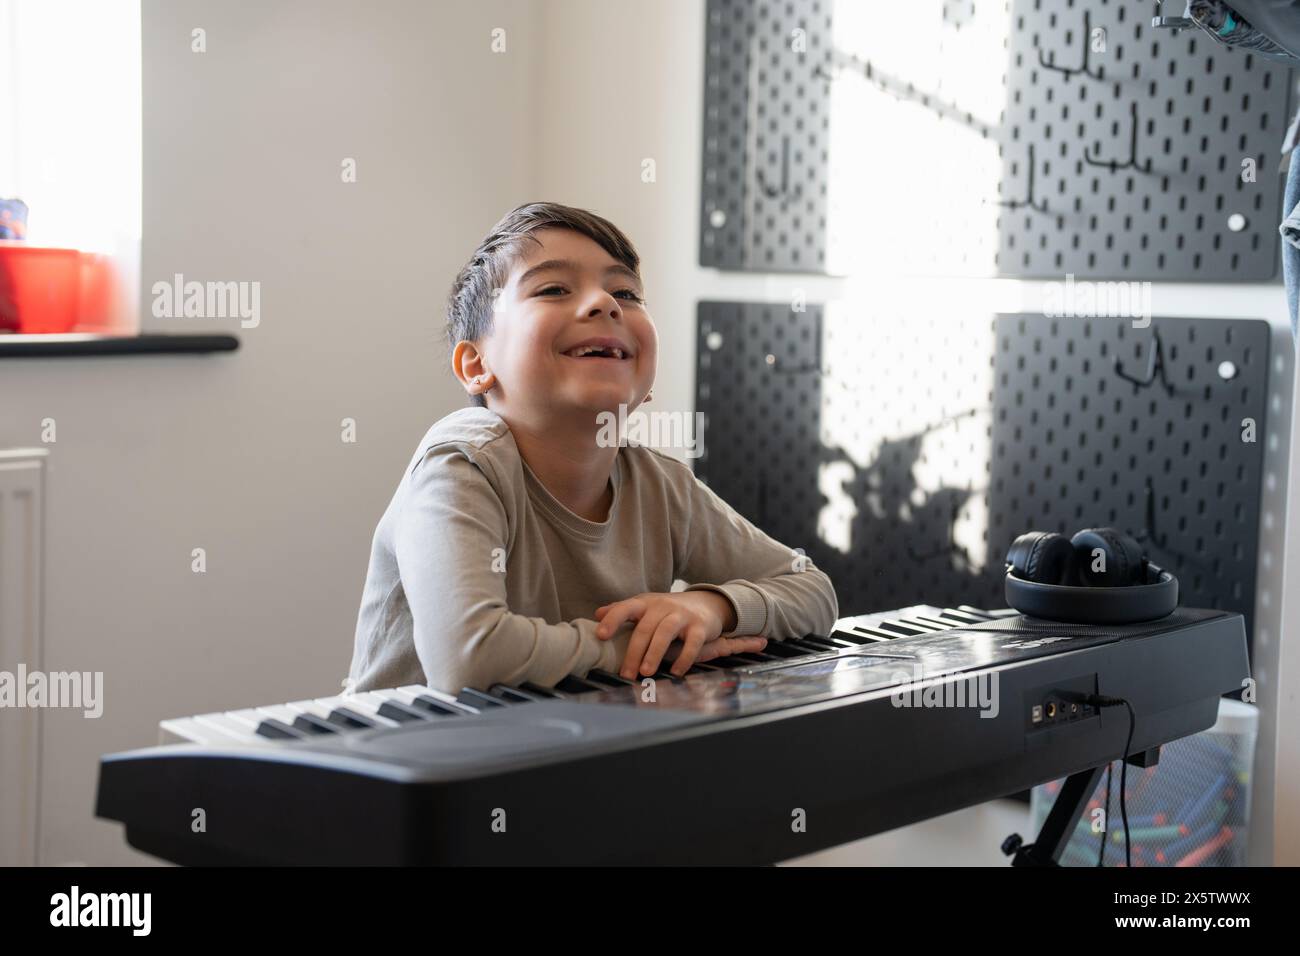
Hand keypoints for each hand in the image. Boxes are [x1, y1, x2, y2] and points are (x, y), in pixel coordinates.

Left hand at [595, 591, 763, 678]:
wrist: (706, 603)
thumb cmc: (668, 609)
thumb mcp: (645, 606)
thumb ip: (622, 610)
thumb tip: (597, 614)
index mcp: (645, 603)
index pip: (625, 608)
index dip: (612, 620)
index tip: (601, 636)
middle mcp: (662, 606)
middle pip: (645, 628)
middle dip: (634, 652)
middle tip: (626, 674)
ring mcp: (682, 615)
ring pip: (665, 632)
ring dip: (654, 653)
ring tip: (646, 672)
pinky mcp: (700, 626)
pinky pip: (692, 642)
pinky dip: (684, 658)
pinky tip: (676, 671)